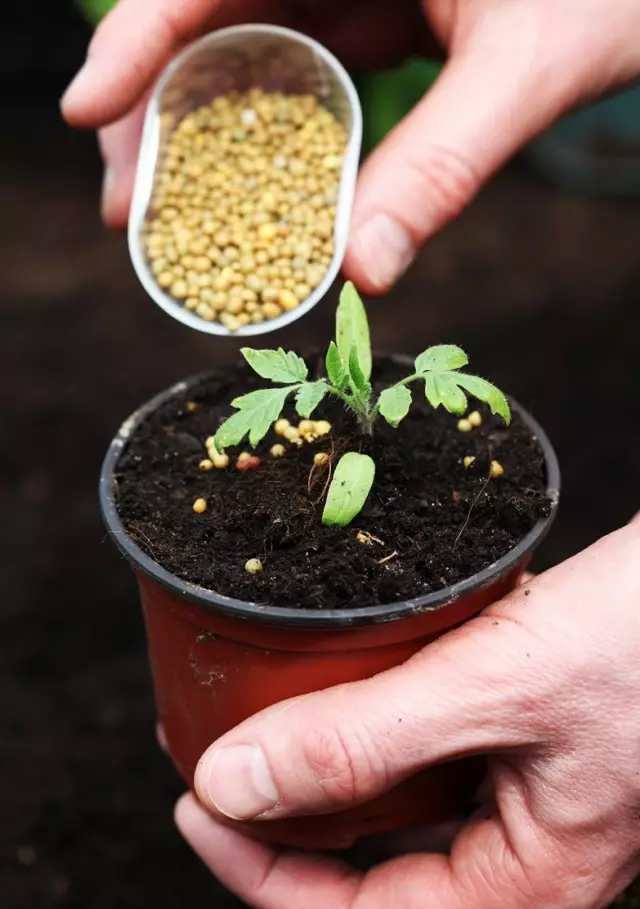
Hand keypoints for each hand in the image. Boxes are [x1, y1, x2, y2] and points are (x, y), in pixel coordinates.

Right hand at [62, 0, 639, 292]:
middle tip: (130, 209)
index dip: (135, 40)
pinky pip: (300, 73)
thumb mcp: (528, 66)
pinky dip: (268, 136)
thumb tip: (363, 275)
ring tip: (172, 218)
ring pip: (243, 50)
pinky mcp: (374, 12)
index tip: (84, 112)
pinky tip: (250, 195)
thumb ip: (445, 164)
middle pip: (206, 19)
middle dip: (156, 112)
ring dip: (201, 135)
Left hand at [174, 518, 639, 908]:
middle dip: (281, 810)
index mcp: (527, 876)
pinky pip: (429, 730)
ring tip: (258, 703)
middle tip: (210, 751)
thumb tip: (233, 785)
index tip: (198, 807)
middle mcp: (523, 838)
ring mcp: (526, 776)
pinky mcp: (526, 717)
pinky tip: (342, 662)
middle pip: (372, 854)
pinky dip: (375, 704)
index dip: (263, 878)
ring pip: (398, 787)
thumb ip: (365, 743)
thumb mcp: (498, 690)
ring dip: (325, 751)